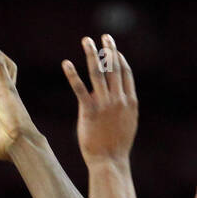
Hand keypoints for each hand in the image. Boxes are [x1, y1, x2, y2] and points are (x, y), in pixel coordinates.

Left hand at [62, 34, 137, 164]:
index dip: (120, 59)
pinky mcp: (89, 111)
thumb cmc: (117, 145)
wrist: (110, 160)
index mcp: (130, 101)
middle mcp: (119, 99)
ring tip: (86, 41)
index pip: (126, 73)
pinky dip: (72, 74)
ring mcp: (104, 104)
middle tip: (104, 36)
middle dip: (109, 49)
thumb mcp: (127, 122)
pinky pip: (79, 88)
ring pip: (98, 72)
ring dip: (92, 54)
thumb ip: (123, 107)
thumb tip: (115, 97)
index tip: (114, 49)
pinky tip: (66, 63)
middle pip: (114, 68)